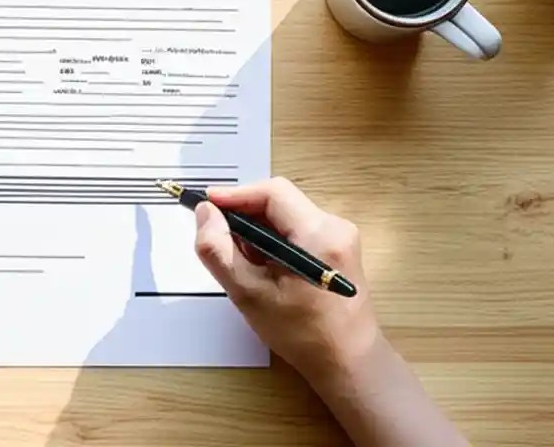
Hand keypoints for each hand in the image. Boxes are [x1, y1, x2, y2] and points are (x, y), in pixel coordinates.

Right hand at [193, 177, 379, 378]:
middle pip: (279, 203)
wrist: (348, 362)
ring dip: (259, 233)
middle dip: (245, 218)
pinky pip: (297, 231)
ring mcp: (340, 237)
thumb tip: (205, 213)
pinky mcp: (338, 248)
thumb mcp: (249, 294)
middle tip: (222, 244)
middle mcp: (335, 226)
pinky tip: (266, 271)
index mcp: (319, 233)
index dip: (236, 194)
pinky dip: (274, 243)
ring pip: (286, 217)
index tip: (206, 206)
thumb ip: (219, 251)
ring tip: (246, 266)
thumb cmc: (302, 334)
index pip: (272, 192)